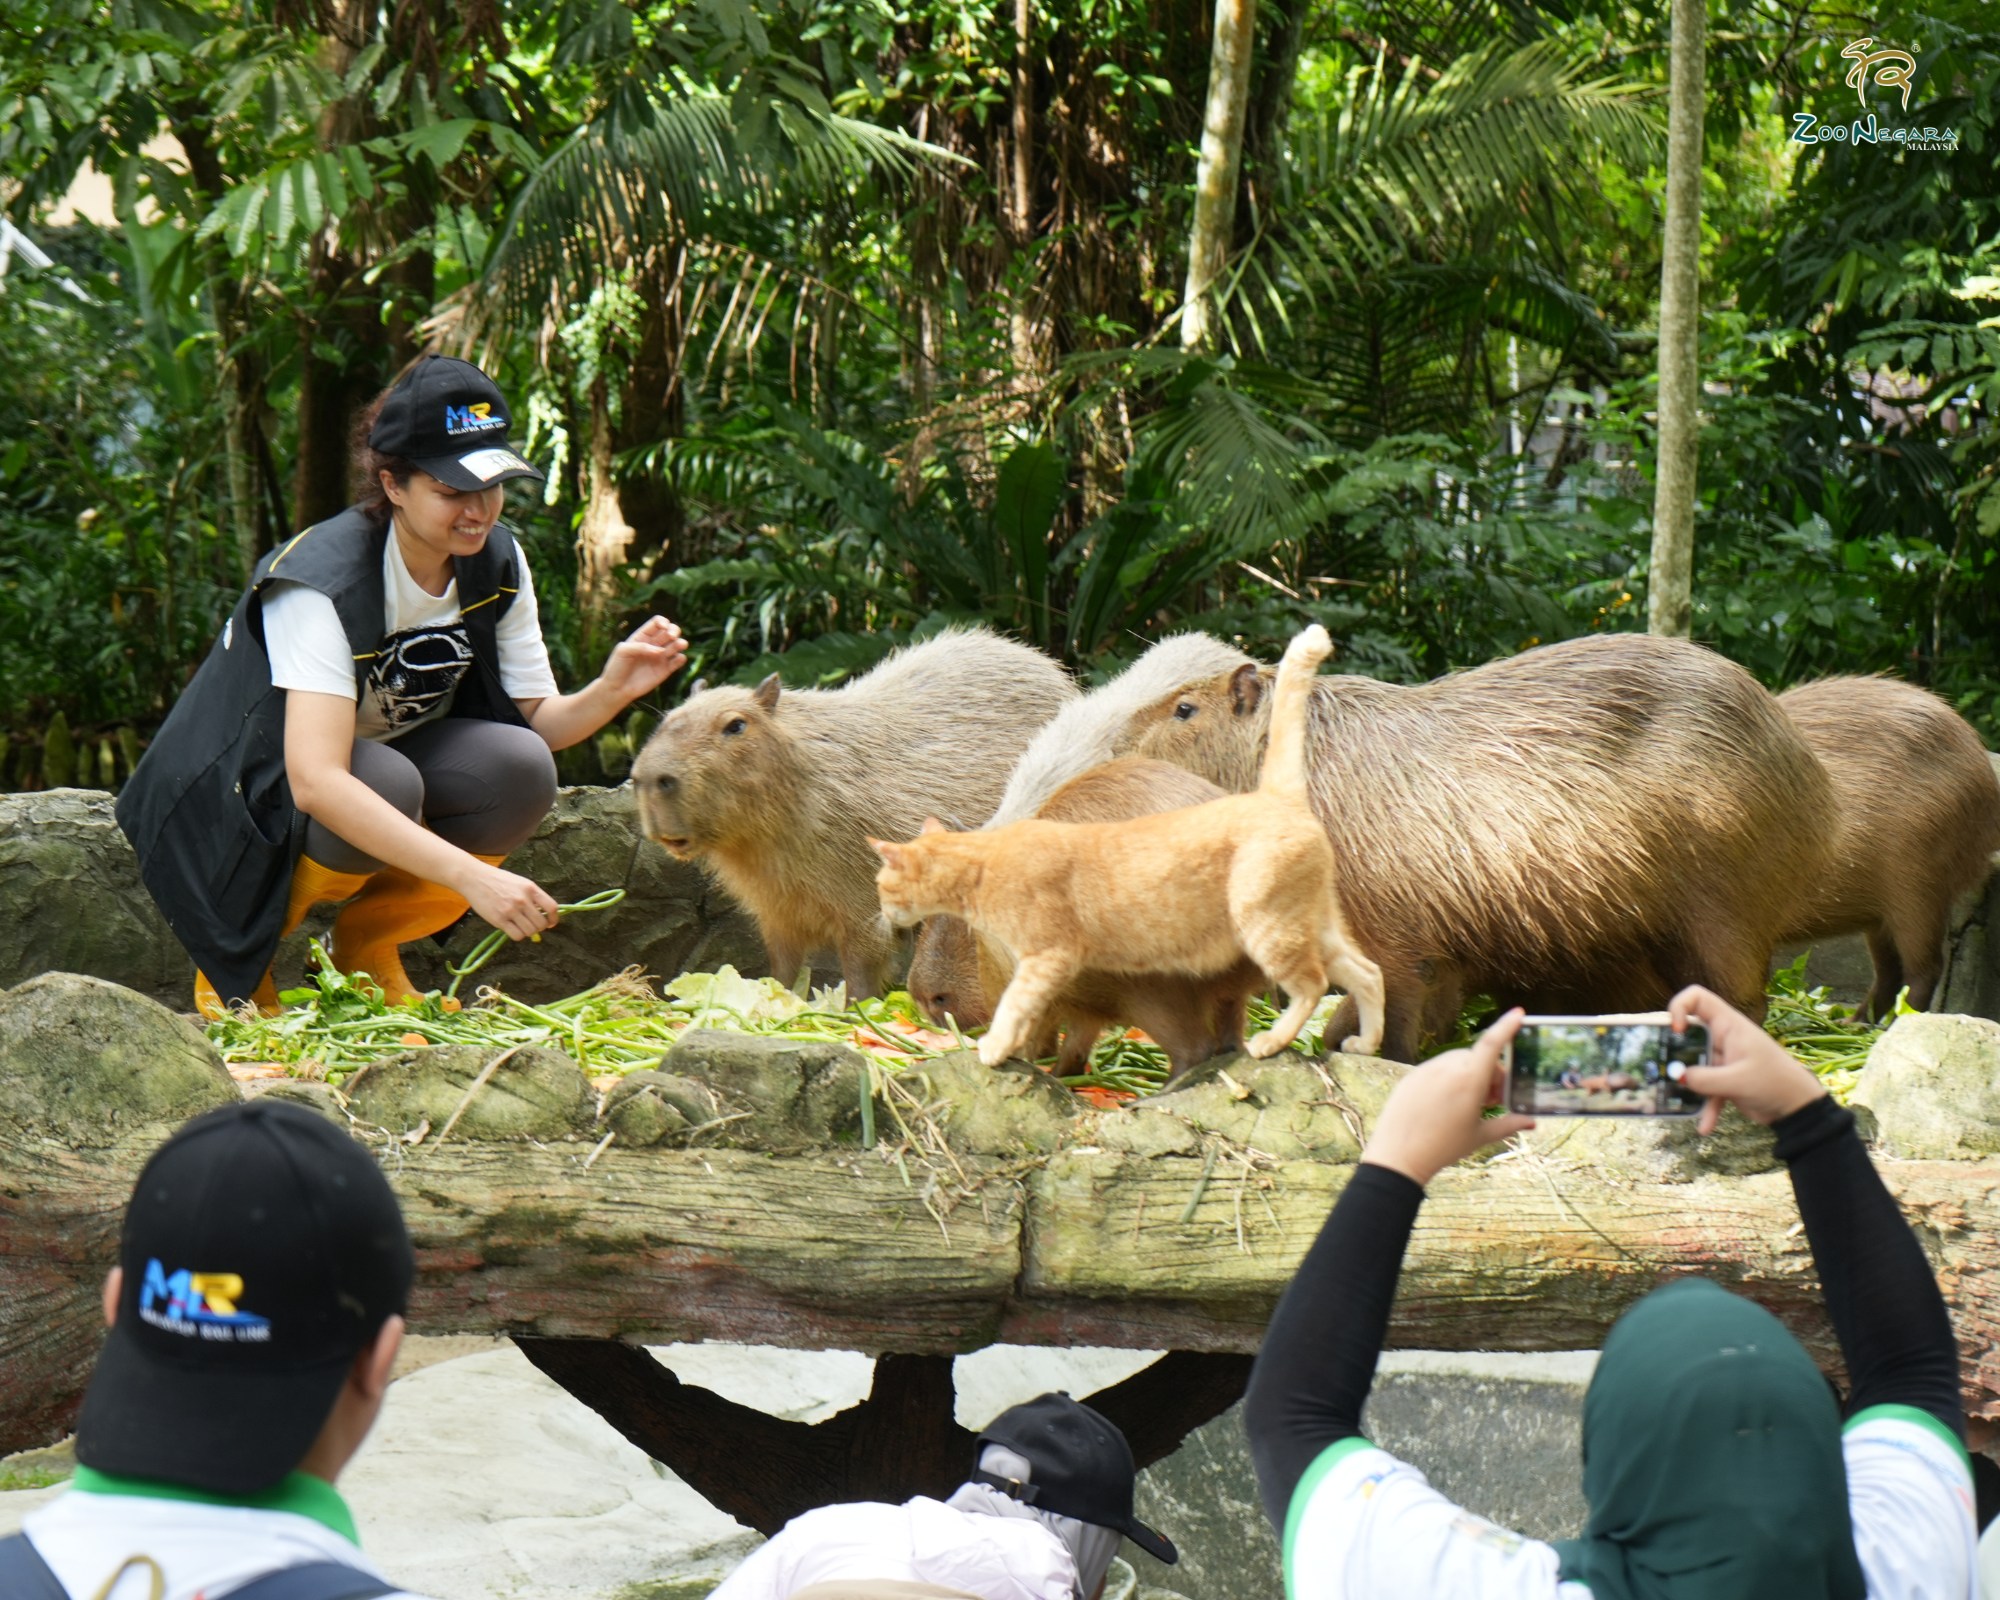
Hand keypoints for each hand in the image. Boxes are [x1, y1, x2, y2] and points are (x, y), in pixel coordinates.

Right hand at [461, 861, 562, 942]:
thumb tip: (544, 915)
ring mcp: (510, 910)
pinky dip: (518, 935)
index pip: (551, 907)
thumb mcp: (520, 883)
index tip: (551, 922)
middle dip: (540, 927)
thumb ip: (533, 897)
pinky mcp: (499, 920)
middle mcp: (522, 900)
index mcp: (530, 888)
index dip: (554, 918)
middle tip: (533, 925)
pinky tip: (513, 929)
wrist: (475, 878)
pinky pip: (516, 935)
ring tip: (522, 926)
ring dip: (528, 932)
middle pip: (541, 923)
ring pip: (530, 931)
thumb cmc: (499, 880)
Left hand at [597, 615, 687, 704]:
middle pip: (670, 631)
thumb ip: (641, 646)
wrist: (617, 688)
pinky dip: (681, 658)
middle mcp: (654, 645)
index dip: (663, 622)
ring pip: (677, 645)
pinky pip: (679, 661)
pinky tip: (678, 659)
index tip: (663, 627)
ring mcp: (661, 657)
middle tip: (671, 636)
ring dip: (680, 643)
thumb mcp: (623, 651)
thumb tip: (660, 651)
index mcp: (643, 636)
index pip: (657, 623)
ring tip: (679, 645)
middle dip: (674, 630)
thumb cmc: (617, 667)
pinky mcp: (666, 670)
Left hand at [1361, 1009, 1535, 1186]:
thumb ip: (1509, 1124)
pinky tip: (1445, 1103)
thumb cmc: (1444, 1147)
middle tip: (1491, 1099)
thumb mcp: (1480, 1136)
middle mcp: (1447, 1069)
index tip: (1518, 1014)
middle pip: (1477, 1058)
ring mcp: (1426, 1070)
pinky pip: (1436, 1069)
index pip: (1491, 1044)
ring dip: (1469, 1074)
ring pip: (1456, 1062)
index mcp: (1469, 1080)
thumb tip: (1533, 1122)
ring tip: (1468, 1104)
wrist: (1398, 1156)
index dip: (1506, 1027)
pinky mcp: (1411, 1076)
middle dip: (1490, 1073)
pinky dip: (1447, 1079)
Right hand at [1669, 985, 1824, 1133]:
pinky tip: (1705, 1128)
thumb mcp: (1738, 1081)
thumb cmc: (1775, 1083)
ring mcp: (1722, 1060)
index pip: (1697, 998)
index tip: (1675, 1031)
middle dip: (1672, 1051)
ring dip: (1685, 1084)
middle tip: (1660, 1066)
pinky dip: (1704, 1108)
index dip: (1679, 1007)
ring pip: (1692, 1065)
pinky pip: (1705, 1089)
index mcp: (1729, 1026)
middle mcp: (1722, 1038)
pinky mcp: (1723, 1080)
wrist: (1798, 1109)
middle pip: (1687, 1034)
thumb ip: (1705, 1079)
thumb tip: (1676, 1077)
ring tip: (1674, 1100)